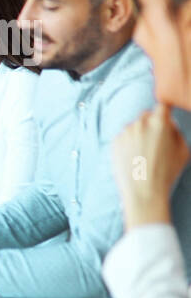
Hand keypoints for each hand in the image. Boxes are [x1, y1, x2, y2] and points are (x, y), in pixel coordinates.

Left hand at [111, 104, 188, 228]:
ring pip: (134, 127)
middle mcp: (140, 124)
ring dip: (139, 134)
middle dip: (152, 123)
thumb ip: (176, 132)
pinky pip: (123, 137)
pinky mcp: (114, 142)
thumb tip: (169, 124)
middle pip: (146, 115)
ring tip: (144, 153)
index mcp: (159, 123)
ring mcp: (125, 133)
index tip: (165, 115)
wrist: (143, 191)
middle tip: (156, 140)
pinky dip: (128, 143)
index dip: (164, 111)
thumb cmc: (167, 172)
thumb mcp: (183, 150)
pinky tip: (134, 157)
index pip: (162, 106)